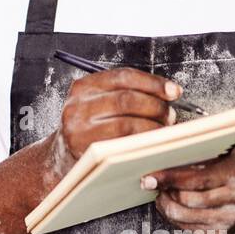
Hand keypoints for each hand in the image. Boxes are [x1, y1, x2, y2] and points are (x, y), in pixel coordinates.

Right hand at [49, 67, 180, 174]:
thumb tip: (167, 92)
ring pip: (126, 124)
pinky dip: (142, 144)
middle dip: (155, 106)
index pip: (123, 77)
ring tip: (163, 131)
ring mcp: (79, 130)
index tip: (173, 91)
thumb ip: (123, 93)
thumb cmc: (88, 128)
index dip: (153, 83)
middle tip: (170, 115)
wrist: (60, 157)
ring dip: (152, 127)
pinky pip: (121, 146)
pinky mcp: (84, 151)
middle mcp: (78, 105)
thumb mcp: (97, 103)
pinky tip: (151, 144)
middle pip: (126, 99)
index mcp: (84, 87)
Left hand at [143, 142, 234, 233]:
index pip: (196, 178)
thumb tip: (164, 140)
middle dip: (165, 192)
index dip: (169, 178)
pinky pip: (188, 230)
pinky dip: (173, 218)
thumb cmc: (232, 167)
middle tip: (150, 183)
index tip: (148, 177)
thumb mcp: (225, 149)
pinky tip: (171, 206)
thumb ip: (201, 143)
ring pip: (184, 216)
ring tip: (160, 194)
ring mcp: (231, 219)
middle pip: (187, 200)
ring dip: (165, 205)